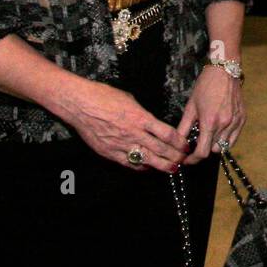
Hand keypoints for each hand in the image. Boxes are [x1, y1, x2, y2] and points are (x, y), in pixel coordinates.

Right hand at [59, 78, 188, 171]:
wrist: (80, 104)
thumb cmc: (104, 96)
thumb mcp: (130, 100)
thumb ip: (143, 114)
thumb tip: (151, 123)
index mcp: (141, 118)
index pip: (167, 134)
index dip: (179, 142)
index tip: (185, 145)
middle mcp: (134, 133)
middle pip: (160, 149)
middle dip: (175, 156)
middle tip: (183, 160)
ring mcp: (121, 145)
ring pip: (147, 160)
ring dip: (162, 166)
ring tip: (172, 169)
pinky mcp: (109, 153)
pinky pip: (129, 163)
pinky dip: (141, 167)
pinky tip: (148, 168)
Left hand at [176, 65, 244, 163]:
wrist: (224, 71)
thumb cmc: (205, 87)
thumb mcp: (190, 107)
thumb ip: (183, 128)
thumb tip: (177, 144)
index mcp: (210, 122)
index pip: (202, 152)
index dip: (192, 160)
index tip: (187, 160)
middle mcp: (225, 124)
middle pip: (212, 150)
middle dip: (202, 150)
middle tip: (195, 143)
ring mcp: (236, 122)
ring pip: (223, 146)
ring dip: (213, 145)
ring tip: (207, 135)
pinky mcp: (242, 119)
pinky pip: (233, 139)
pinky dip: (224, 140)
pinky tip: (218, 131)